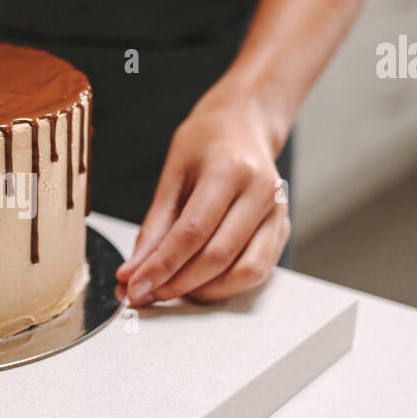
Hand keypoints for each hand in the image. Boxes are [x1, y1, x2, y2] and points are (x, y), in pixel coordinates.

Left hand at [115, 91, 289, 305]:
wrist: (244, 124)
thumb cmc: (206, 142)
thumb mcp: (171, 175)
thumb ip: (154, 228)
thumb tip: (133, 272)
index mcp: (230, 170)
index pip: (192, 232)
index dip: (161, 267)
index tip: (134, 287)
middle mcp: (262, 193)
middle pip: (218, 257)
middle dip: (176, 284)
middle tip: (144, 293)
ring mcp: (278, 213)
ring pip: (244, 273)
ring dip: (203, 292)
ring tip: (170, 289)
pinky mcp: (283, 229)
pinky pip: (257, 271)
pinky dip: (225, 286)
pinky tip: (198, 283)